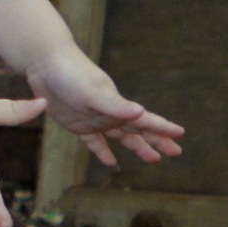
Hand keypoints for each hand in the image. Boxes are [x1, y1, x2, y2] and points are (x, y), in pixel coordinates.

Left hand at [25, 52, 185, 168]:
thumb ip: (115, 105)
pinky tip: (111, 162)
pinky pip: (95, 143)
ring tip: (153, 159)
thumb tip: (140, 113)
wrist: (46, 64)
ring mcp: (96, 120)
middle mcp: (111, 114)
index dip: (163, 128)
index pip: (146, 120)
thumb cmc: (72, 74)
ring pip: (122, 138)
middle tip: (176, 152)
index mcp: (118, 106)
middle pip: (139, 131)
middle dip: (158, 141)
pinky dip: (103, 152)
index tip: (181, 133)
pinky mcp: (78, 126)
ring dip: (138, 147)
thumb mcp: (93, 91)